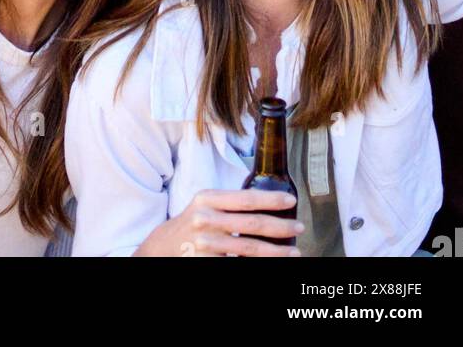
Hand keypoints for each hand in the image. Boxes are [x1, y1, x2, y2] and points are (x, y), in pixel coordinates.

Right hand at [135, 189, 301, 257]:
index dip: (270, 200)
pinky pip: (238, 263)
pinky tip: (272, 263)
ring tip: (294, 252)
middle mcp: (206, 218)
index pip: (245, 198)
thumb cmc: (193, 222)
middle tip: (298, 227)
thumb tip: (268, 203)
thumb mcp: (206, 205)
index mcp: (208, 198)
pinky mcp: (207, 261)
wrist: (164, 247)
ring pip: (248, 249)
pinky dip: (258, 264)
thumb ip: (229, 203)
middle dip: (279, 226)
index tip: (291, 201)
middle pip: (250, 225)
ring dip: (275, 251)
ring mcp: (206, 243)